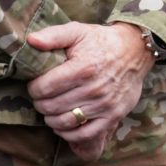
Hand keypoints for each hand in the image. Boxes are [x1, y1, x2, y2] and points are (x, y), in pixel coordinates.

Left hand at [27, 22, 156, 159]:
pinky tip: (63, 125)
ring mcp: (104, 105)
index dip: (33, 88)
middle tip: (42, 98)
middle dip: (40, 103)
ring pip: (65, 122)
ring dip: (51, 119)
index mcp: (83, 67)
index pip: (44, 88)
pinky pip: (84, 134)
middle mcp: (94, 88)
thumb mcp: (77, 31)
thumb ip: (53, 36)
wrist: (135, 51)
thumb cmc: (101, 41)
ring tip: (50, 110)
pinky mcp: (113, 116)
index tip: (35, 85)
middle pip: (51, 107)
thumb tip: (31, 41)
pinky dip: (69, 134)